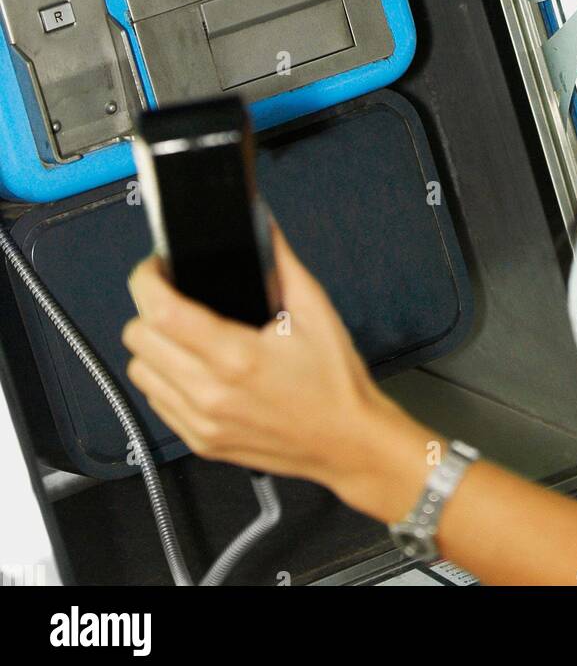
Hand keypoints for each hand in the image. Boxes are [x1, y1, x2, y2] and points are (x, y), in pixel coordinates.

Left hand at [122, 224, 387, 489]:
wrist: (347, 443)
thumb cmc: (334, 381)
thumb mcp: (315, 309)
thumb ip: (280, 260)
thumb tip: (259, 222)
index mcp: (238, 357)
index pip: (162, 312)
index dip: (147, 280)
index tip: (155, 267)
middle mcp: (212, 393)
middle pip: (139, 339)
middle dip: (149, 307)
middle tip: (174, 294)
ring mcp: (201, 422)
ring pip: (139, 371)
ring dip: (153, 345)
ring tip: (182, 332)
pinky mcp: (200, 441)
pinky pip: (156, 401)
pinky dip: (163, 377)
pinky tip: (192, 366)